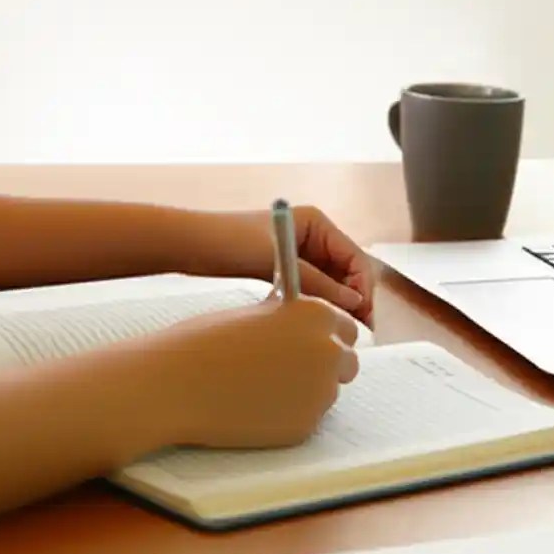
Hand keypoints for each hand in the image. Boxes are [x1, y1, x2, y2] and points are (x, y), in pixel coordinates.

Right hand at [89, 296, 359, 449]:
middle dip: (326, 365)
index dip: (327, 335)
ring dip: (306, 391)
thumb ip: (290, 321)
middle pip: (347, 361)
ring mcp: (321, 392)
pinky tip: (253, 408)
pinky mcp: (306, 426)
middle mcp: (329, 351)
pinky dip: (289, 415)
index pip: (346, 326)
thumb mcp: (255, 314)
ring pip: (327, 392)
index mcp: (317, 315)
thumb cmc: (203, 343)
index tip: (314, 342)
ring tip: (260, 388)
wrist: (174, 386)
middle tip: (293, 370)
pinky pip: (307, 419)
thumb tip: (305, 330)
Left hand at [233, 206, 377, 323]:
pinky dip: (316, 302)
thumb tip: (354, 303)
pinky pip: (311, 288)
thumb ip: (318, 283)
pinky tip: (314, 320)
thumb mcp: (279, 263)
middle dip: (352, 298)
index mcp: (317, 224)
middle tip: (357, 329)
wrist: (190, 244)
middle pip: (346, 271)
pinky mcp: (287, 268)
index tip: (363, 314)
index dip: (362, 287)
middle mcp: (313, 236)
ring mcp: (300, 252)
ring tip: (336, 328)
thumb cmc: (230, 242)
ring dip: (335, 303)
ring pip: (330, 282)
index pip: (354, 257)